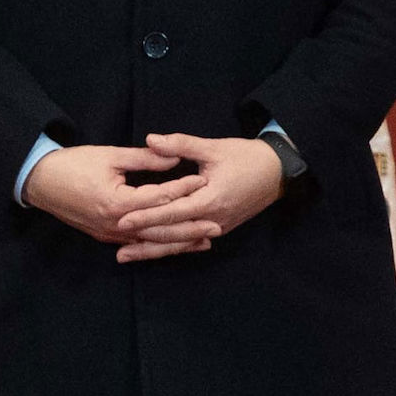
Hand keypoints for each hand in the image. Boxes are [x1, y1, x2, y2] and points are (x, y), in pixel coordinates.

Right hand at [24, 142, 204, 251]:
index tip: (204, 181)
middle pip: (160, 230)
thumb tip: (175, 157)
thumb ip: (145, 159)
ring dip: (177, 243)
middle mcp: (115, 225)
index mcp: (118, 203)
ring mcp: (109, 234)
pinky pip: (136, 244)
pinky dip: (157, 244)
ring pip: (150, 242)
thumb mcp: (110, 155)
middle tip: (216, 226)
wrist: (40, 181)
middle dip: (190, 229)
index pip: (159, 198)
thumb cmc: (73, 164)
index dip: (183, 188)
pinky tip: (173, 244)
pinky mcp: (104, 236)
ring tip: (203, 242)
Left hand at [113, 131, 287, 263]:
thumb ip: (180, 144)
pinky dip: (171, 247)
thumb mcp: (213, 147)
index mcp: (211, 199)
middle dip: (144, 242)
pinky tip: (152, 252)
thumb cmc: (246, 156)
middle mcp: (214, 219)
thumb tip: (150, 139)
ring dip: (154, 251)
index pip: (172, 212)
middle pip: (173, 235)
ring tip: (127, 255)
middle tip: (117, 247)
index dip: (146, 217)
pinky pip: (191, 241)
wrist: (278, 171)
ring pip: (181, 244)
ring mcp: (218, 227)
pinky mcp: (220, 228)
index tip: (122, 220)